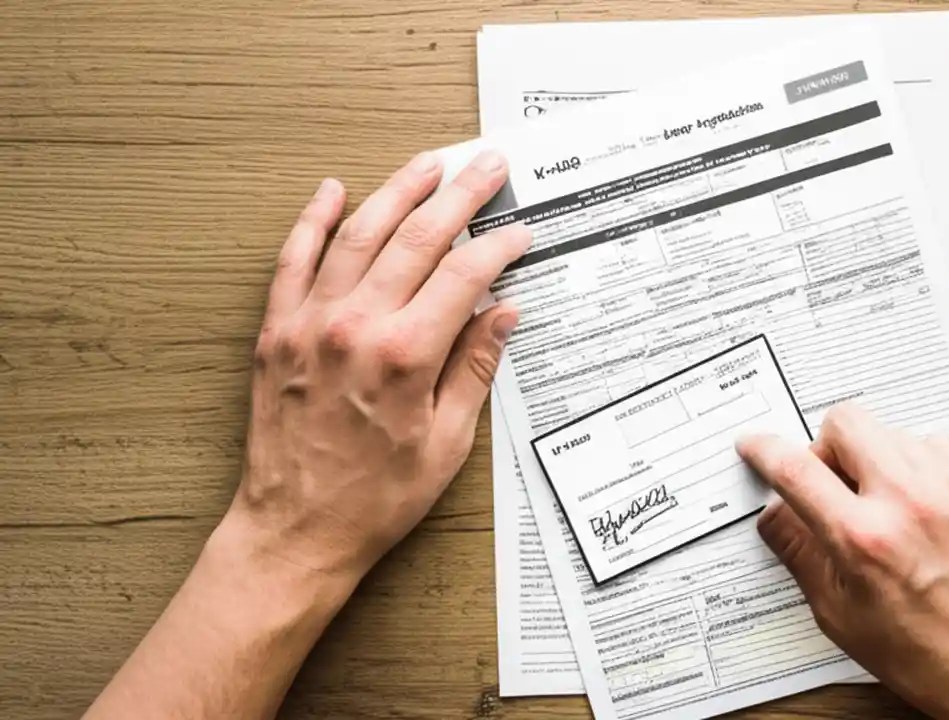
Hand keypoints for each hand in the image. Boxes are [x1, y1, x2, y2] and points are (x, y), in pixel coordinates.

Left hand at [221, 149, 529, 582]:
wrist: (295, 531)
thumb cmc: (375, 498)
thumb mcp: (447, 442)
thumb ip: (474, 367)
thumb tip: (505, 312)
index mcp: (405, 355)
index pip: (464, 276)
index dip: (498, 247)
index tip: (519, 233)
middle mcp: (356, 327)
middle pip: (416, 239)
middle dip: (458, 196)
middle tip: (486, 165)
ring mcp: (309, 324)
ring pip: (358, 234)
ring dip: (396, 191)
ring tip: (426, 163)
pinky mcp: (276, 332)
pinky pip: (294, 260)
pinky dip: (313, 221)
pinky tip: (333, 191)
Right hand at [737, 402, 948, 719]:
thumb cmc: (930, 655)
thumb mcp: (841, 615)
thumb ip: (800, 553)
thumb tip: (774, 512)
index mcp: (864, 540)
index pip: (795, 469)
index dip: (764, 450)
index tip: (755, 445)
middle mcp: (909, 502)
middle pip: (845, 423)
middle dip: (828, 448)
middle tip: (835, 485)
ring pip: (891, 431)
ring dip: (876, 459)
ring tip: (888, 507)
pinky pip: (935, 445)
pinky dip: (919, 468)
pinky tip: (924, 508)